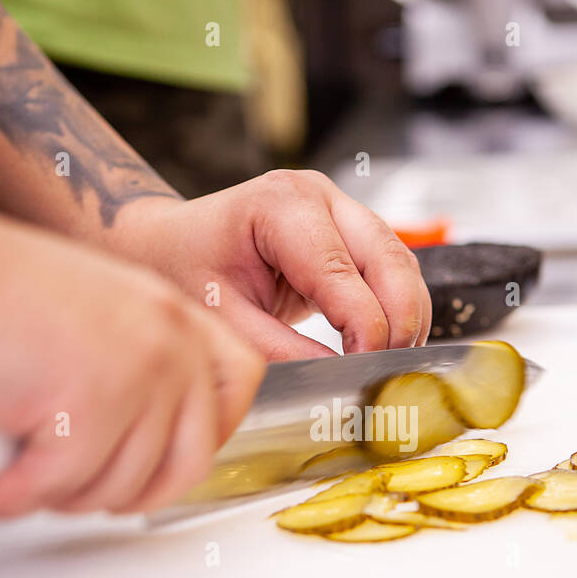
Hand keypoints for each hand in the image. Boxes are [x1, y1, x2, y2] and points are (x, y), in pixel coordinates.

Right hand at [0, 200, 264, 519]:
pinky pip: (60, 489)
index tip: (155, 459)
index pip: (239, 388)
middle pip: (186, 463)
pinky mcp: (89, 408)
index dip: (200, 437)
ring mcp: (137, 375)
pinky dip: (11, 499)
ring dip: (60, 499)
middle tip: (66, 488)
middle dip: (123, 494)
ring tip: (14, 478)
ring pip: (119, 488)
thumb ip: (135, 365)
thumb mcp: (93, 316)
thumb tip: (142, 442)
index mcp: (175, 317)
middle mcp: (169, 343)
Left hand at [116, 170, 431, 359]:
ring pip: (401, 262)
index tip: (367, 372)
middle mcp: (319, 195)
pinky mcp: (349, 232)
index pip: (343, 271)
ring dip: (406, 316)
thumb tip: (341, 382)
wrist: (170, 247)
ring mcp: (339, 209)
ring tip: (391, 365)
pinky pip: (392, 269)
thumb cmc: (186, 272)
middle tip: (391, 373)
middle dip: (400, 321)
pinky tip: (385, 346)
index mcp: (281, 204)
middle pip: (388, 257)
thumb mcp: (223, 319)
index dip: (365, 327)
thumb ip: (281, 351)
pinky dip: (397, 309)